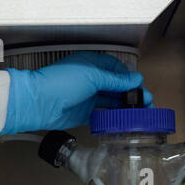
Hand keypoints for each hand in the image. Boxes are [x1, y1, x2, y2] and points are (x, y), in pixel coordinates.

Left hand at [3, 53, 151, 134]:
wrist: (39, 103)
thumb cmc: (60, 83)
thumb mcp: (93, 76)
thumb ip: (115, 80)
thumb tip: (134, 80)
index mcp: (92, 64)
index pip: (116, 69)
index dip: (129, 78)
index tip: (140, 86)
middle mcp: (91, 80)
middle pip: (116, 87)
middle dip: (131, 94)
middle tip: (146, 102)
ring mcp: (87, 97)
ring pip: (111, 101)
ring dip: (125, 107)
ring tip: (140, 113)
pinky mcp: (84, 113)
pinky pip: (103, 114)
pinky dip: (114, 117)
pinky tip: (124, 120)